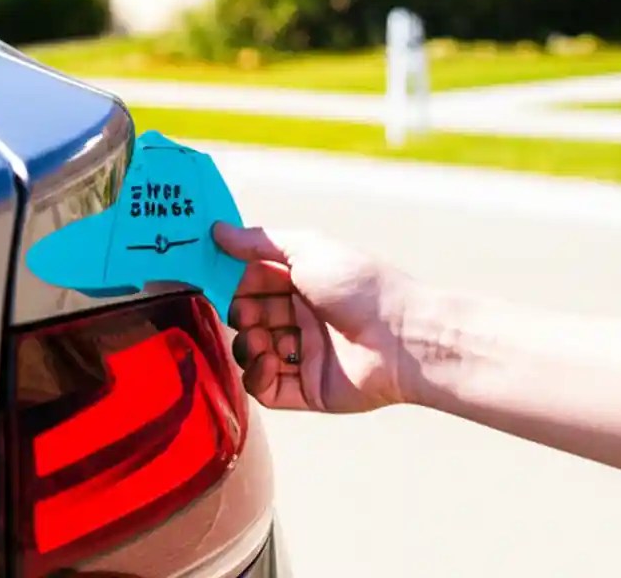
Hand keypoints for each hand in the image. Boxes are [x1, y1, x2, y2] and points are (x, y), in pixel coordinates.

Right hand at [214, 222, 412, 412]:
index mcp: (302, 283)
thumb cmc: (361, 286)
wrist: (403, 337)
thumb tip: (217, 230)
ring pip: (252, 354)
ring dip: (246, 346)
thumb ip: (259, 241)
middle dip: (239, 316)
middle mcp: (302, 318)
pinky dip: (257, 377)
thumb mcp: (308, 249)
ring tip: (260, 341)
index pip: (252, 283)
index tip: (218, 281)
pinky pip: (266, 389)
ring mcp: (304, 355)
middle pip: (248, 319)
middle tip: (248, 316)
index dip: (233, 283)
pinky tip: (268, 362)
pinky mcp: (307, 390)